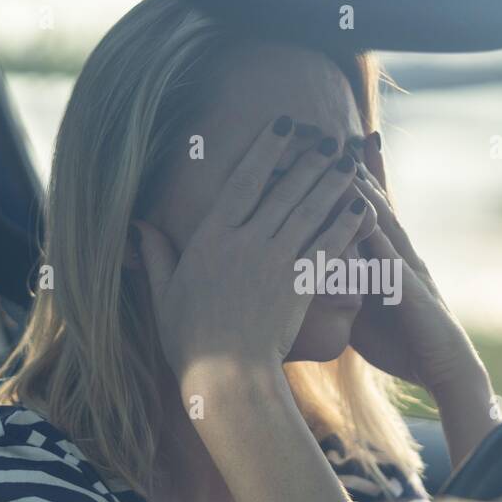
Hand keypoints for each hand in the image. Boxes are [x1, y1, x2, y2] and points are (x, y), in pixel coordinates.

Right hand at [134, 115, 375, 391]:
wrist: (226, 377)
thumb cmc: (190, 340)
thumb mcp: (164, 294)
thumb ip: (157, 255)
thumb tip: (139, 226)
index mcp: (212, 238)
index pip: (243, 181)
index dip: (266, 149)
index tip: (285, 124)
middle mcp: (246, 241)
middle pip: (285, 189)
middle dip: (309, 159)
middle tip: (329, 136)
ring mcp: (275, 262)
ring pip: (310, 212)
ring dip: (332, 184)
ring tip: (349, 162)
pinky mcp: (299, 285)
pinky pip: (328, 247)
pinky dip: (346, 225)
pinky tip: (362, 208)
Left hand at [348, 134, 485, 393]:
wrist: (445, 371)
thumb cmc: (402, 343)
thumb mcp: (360, 310)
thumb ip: (339, 286)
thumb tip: (304, 275)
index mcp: (385, 257)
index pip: (368, 209)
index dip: (353, 179)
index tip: (328, 147)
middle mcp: (399, 254)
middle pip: (376, 203)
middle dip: (358, 169)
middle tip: (334, 134)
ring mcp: (408, 269)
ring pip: (384, 223)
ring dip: (365, 192)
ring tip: (344, 160)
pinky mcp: (411, 292)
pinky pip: (390, 260)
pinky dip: (375, 238)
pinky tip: (361, 218)